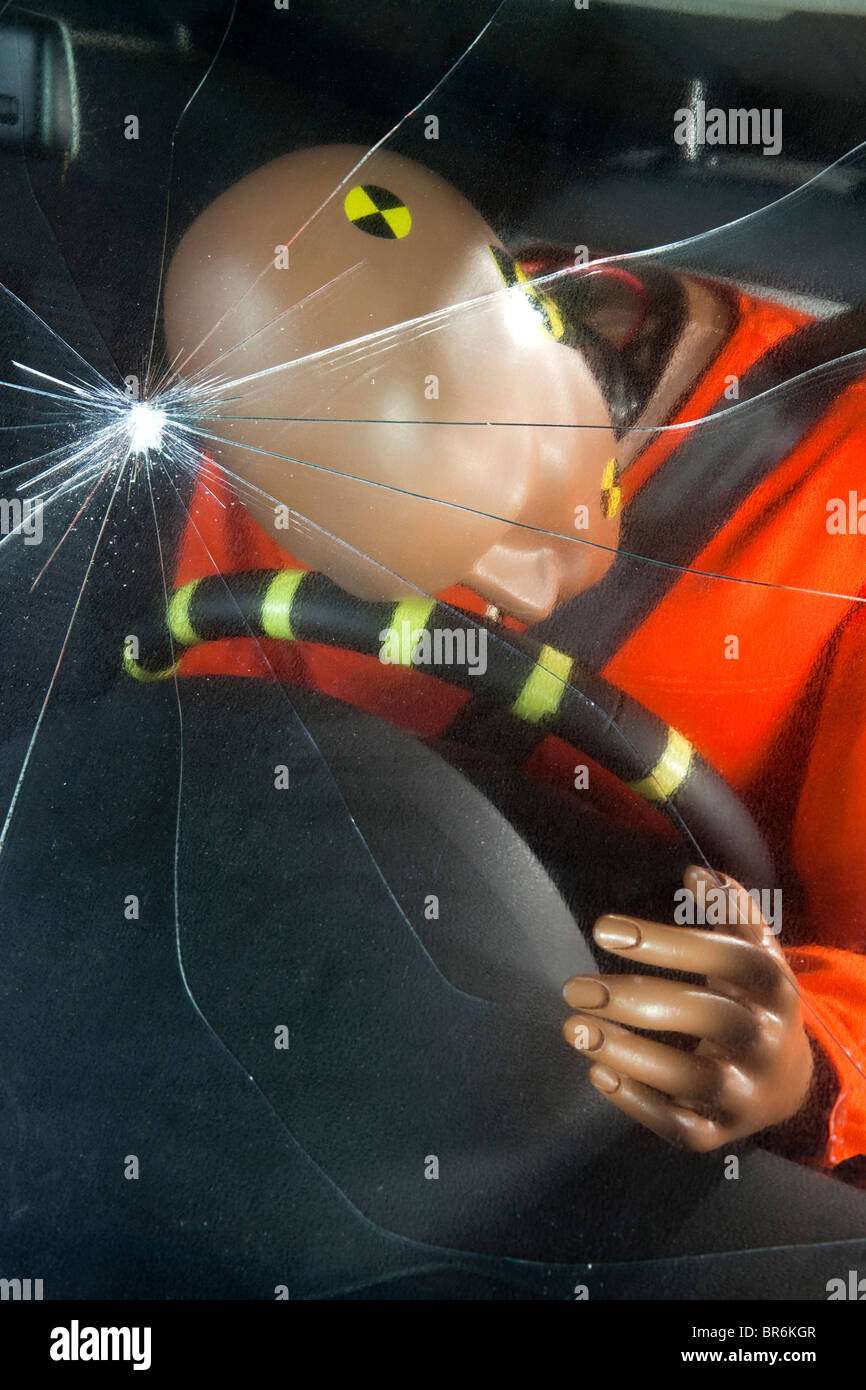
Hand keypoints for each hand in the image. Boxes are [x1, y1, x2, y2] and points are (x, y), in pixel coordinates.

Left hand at [562, 864, 813, 1149]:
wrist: (787, 1081)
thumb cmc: (752, 1000)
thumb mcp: (754, 954)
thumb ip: (730, 910)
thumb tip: (696, 872)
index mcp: (774, 988)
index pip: (729, 958)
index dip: (669, 942)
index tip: (604, 929)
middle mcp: (766, 1042)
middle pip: (708, 1017)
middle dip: (635, 999)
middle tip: (574, 987)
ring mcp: (745, 1092)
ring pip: (690, 1079)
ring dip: (628, 1054)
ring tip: (576, 1029)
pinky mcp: (720, 1132)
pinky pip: (680, 1127)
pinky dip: (637, 1103)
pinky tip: (597, 1072)